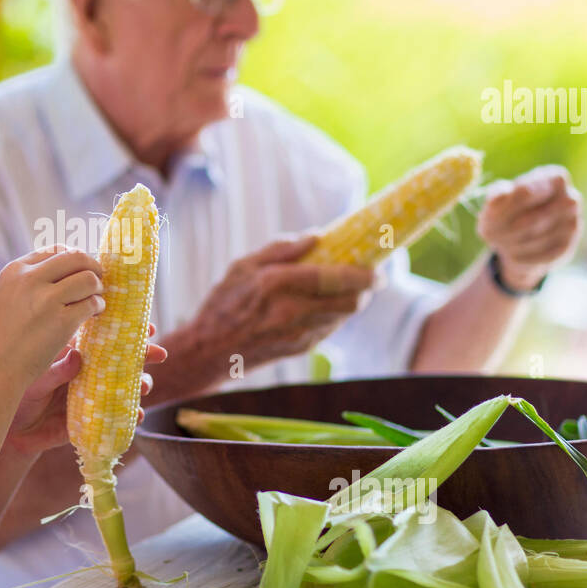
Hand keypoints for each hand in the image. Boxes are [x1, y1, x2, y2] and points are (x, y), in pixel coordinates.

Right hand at [0, 245, 104, 388]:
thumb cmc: (3, 337)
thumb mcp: (9, 297)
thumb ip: (32, 281)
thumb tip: (72, 268)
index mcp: (15, 270)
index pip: (55, 250)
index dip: (74, 260)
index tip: (81, 272)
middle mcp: (29, 279)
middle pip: (76, 258)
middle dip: (92, 268)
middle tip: (97, 282)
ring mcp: (46, 300)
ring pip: (89, 279)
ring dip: (97, 288)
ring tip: (95, 301)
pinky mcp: (62, 321)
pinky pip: (92, 303)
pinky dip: (98, 307)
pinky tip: (94, 315)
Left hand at [5, 324, 167, 457]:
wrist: (14, 428)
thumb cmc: (22, 394)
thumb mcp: (34, 379)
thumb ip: (54, 370)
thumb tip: (76, 357)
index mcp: (78, 354)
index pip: (106, 337)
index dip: (128, 331)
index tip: (147, 327)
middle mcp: (92, 372)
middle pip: (125, 360)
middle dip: (145, 355)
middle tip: (159, 353)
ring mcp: (97, 395)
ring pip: (127, 387)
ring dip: (141, 384)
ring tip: (145, 386)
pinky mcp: (96, 419)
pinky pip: (119, 417)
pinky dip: (131, 417)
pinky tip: (137, 416)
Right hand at [187, 234, 375, 371]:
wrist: (209, 351)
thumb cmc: (223, 302)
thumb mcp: (243, 266)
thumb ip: (281, 249)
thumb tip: (316, 236)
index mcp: (275, 283)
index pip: (334, 277)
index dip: (363, 274)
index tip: (377, 268)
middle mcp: (291, 310)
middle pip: (350, 301)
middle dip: (366, 289)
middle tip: (368, 278)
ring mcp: (298, 333)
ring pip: (344, 316)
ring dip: (352, 301)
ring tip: (348, 288)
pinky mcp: (301, 348)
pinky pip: (330, 327)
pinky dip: (335, 314)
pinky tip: (324, 304)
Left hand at [477, 165, 582, 289]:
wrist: (517, 239)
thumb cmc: (506, 212)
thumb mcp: (496, 201)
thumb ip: (497, 195)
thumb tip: (500, 195)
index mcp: (553, 178)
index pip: (538, 187)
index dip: (514, 200)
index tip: (493, 209)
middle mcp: (570, 198)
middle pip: (538, 216)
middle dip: (510, 228)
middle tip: (490, 234)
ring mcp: (573, 223)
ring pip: (540, 237)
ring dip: (514, 243)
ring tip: (501, 242)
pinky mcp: (568, 246)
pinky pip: (544, 255)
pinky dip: (523, 256)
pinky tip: (513, 253)